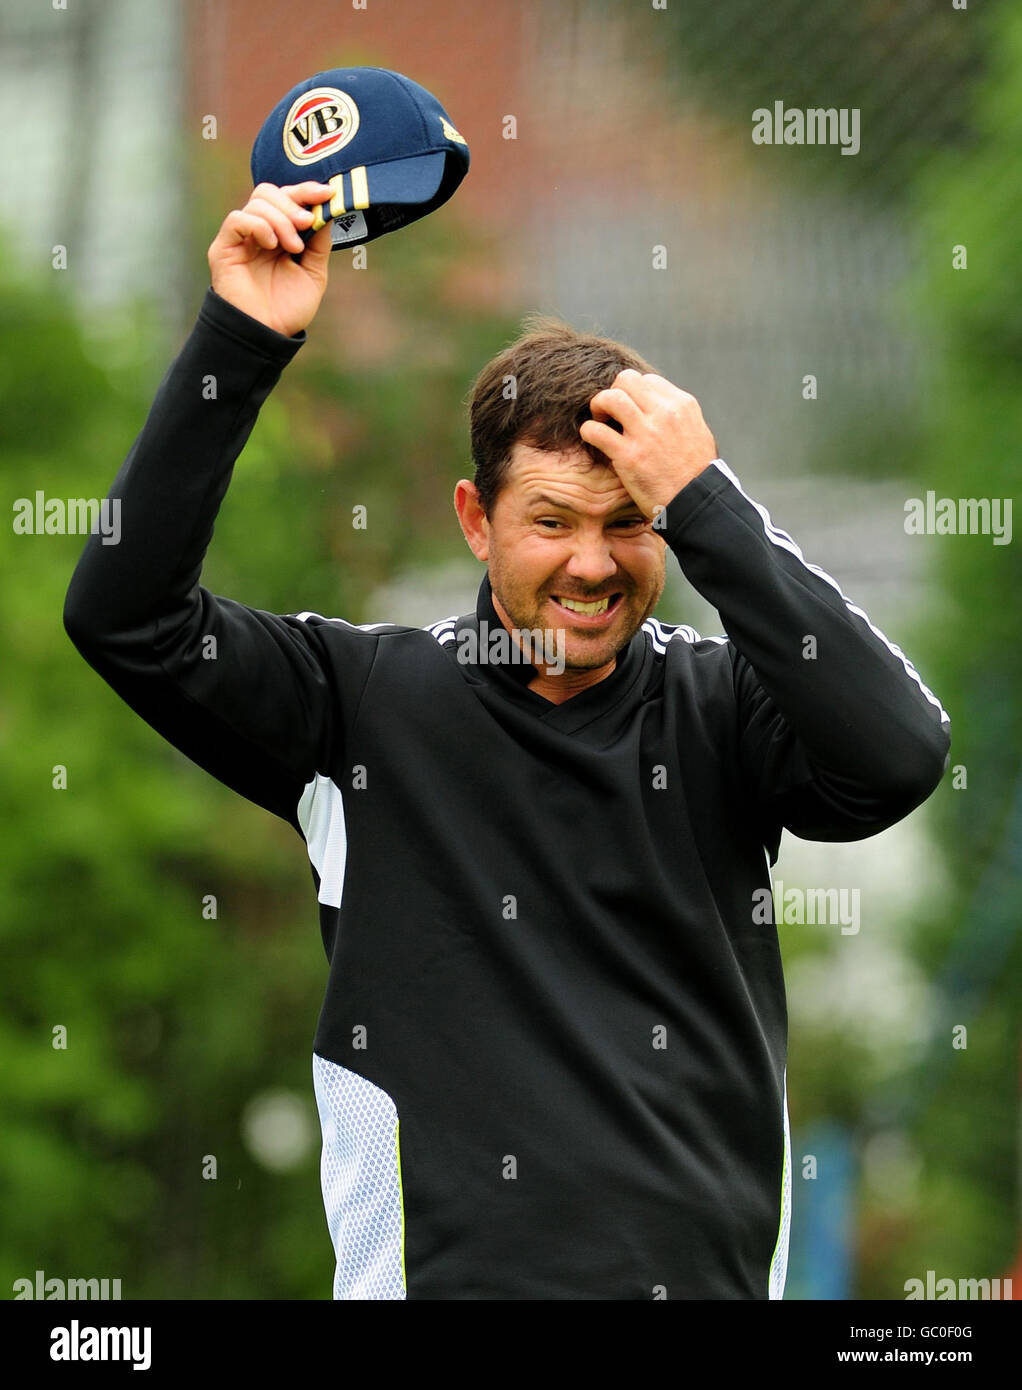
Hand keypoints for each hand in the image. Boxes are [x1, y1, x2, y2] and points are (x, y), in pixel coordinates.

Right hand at [207, 181, 336, 336]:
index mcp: (279, 234)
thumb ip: (319, 243)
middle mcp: (258, 231)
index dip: (306, 191)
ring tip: (292, 246)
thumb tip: (327, 210)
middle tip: (306, 223)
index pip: (287, 198)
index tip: (327, 193)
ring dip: (280, 219)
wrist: (267, 334)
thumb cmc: (288, 308)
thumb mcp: (313, 273)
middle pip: (269, 192)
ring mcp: (240, 238)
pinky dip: (258, 225)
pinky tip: (271, 244)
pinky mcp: (224, 248)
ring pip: (256, 203)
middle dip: (293, 203)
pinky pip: (237, 220)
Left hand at [578, 369, 717, 520]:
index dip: (634, 393)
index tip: (630, 410)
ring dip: (598, 406)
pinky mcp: (629, 456)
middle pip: (626, 380)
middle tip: (610, 413)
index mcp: (682, 405)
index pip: (648, 380)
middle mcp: (665, 413)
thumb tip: (658, 406)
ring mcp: (646, 433)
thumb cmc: (696, 474)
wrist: (698, 504)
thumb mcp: (697, 432)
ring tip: (600, 421)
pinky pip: (596, 430)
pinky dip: (588, 431)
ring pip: (610, 397)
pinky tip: (593, 439)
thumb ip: (678, 416)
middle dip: (613, 392)